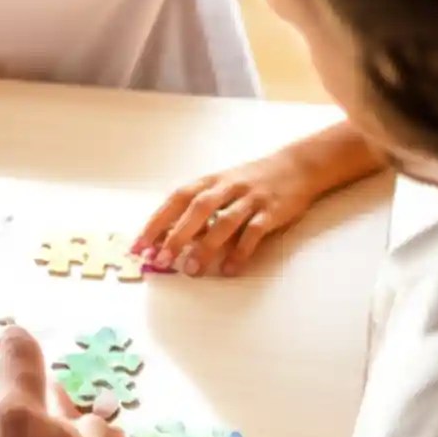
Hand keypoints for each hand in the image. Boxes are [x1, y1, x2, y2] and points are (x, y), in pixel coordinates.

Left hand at [133, 151, 320, 276]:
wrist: (298, 166)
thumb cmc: (249, 182)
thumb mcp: (221, 187)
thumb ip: (197, 211)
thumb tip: (167, 239)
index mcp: (209, 181)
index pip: (176, 199)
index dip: (156, 222)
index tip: (139, 246)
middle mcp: (228, 187)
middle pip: (198, 209)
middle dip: (177, 236)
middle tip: (161, 261)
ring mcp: (251, 198)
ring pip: (225, 222)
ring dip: (206, 247)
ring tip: (191, 270)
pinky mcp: (272, 211)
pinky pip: (254, 233)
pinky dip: (241, 252)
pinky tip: (229, 270)